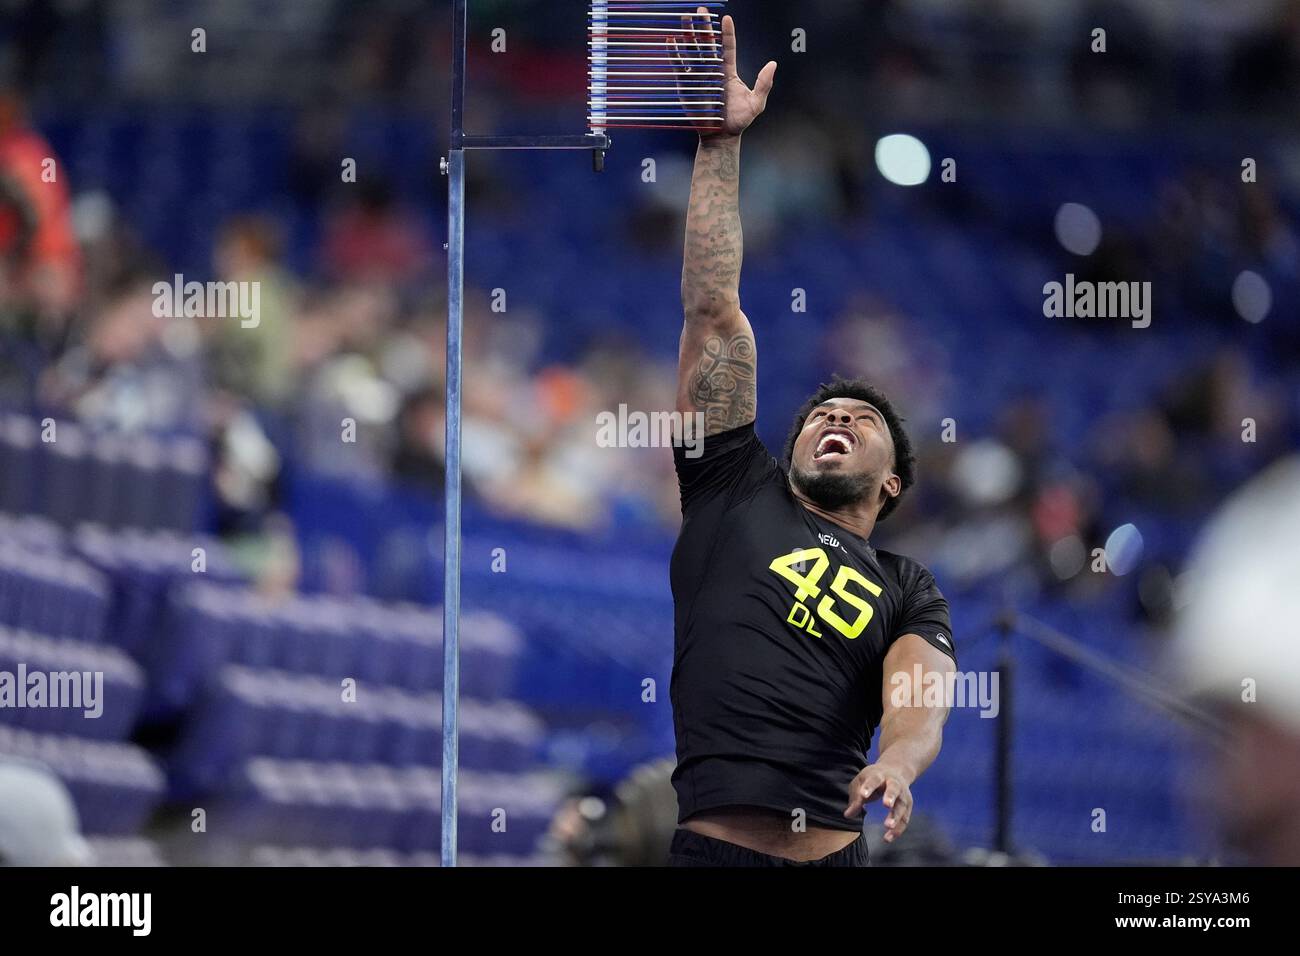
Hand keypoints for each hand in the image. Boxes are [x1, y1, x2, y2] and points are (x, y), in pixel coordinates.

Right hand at [670, 8, 775, 137]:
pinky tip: (672, 41)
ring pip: (692, 52)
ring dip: (688, 35)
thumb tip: (773, 64)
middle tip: (700, 10)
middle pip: (707, 44)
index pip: (728, 47)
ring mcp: (699, 77)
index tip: (726, 19)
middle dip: (704, 27)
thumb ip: (764, 84)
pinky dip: (675, 54)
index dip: (727, 33)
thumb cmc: (739, 121)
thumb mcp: (756, 103)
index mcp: (729, 72)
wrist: (721, 137)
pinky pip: (680, 67)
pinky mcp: (687, 86)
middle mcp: (712, 71)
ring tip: (685, 19)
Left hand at [844, 762, 913, 843]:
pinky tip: (888, 838)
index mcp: (879, 775)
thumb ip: (856, 798)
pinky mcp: (907, 806)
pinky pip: (904, 819)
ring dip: (896, 816)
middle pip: (894, 788)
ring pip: (902, 805)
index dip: (869, 787)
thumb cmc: (873, 778)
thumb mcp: (861, 782)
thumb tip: (848, 815)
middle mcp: (894, 783)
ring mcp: (903, 794)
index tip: (863, 795)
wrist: (895, 770)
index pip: (874, 779)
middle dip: (890, 796)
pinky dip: (898, 829)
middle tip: (886, 805)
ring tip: (888, 826)